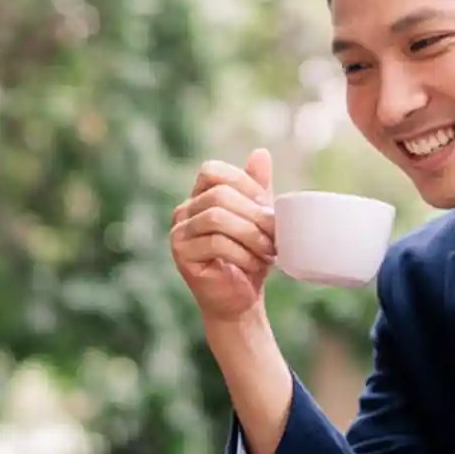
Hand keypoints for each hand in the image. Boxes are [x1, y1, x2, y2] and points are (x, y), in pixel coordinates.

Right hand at [171, 149, 276, 320]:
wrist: (239, 300)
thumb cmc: (249, 259)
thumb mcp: (258, 220)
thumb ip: (257, 188)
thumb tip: (260, 152)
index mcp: (199, 197)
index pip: (213, 171)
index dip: (243, 183)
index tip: (268, 207)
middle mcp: (183, 211)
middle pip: (219, 195)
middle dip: (254, 213)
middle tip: (275, 234)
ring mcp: (178, 233)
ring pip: (216, 218)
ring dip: (250, 234)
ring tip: (268, 251)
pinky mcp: (182, 255)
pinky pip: (214, 243)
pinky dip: (242, 253)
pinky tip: (255, 264)